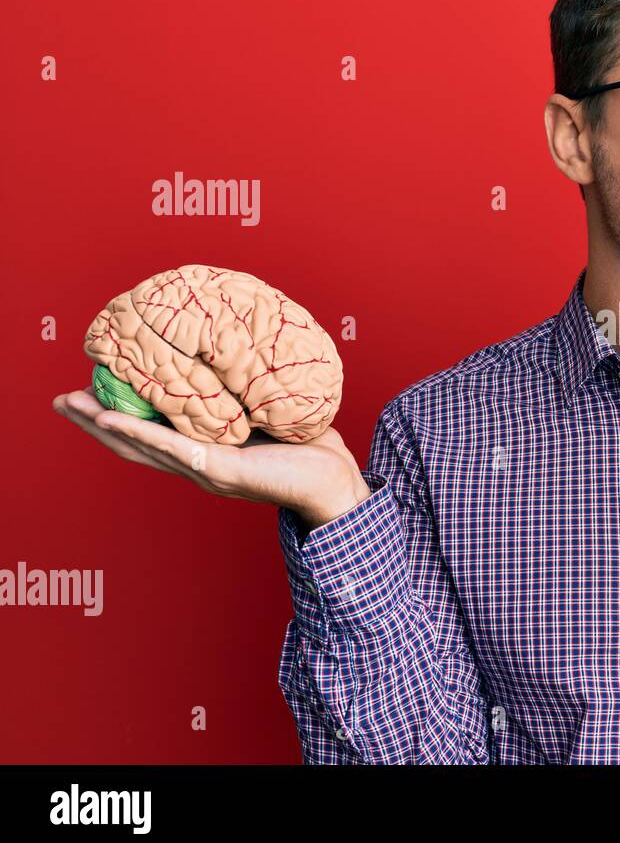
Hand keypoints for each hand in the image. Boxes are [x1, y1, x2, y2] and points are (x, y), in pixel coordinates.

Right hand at [53, 387, 370, 528]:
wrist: (336, 482)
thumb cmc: (309, 450)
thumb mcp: (270, 416)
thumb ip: (248, 397)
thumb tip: (239, 360)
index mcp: (205, 453)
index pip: (151, 436)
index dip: (117, 419)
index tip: (88, 394)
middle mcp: (197, 466)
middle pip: (133, 444)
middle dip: (93, 422)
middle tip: (60, 399)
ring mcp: (205, 471)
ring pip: (142, 447)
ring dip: (104, 426)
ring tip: (72, 406)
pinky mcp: (220, 472)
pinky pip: (174, 449)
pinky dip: (141, 434)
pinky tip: (113, 420)